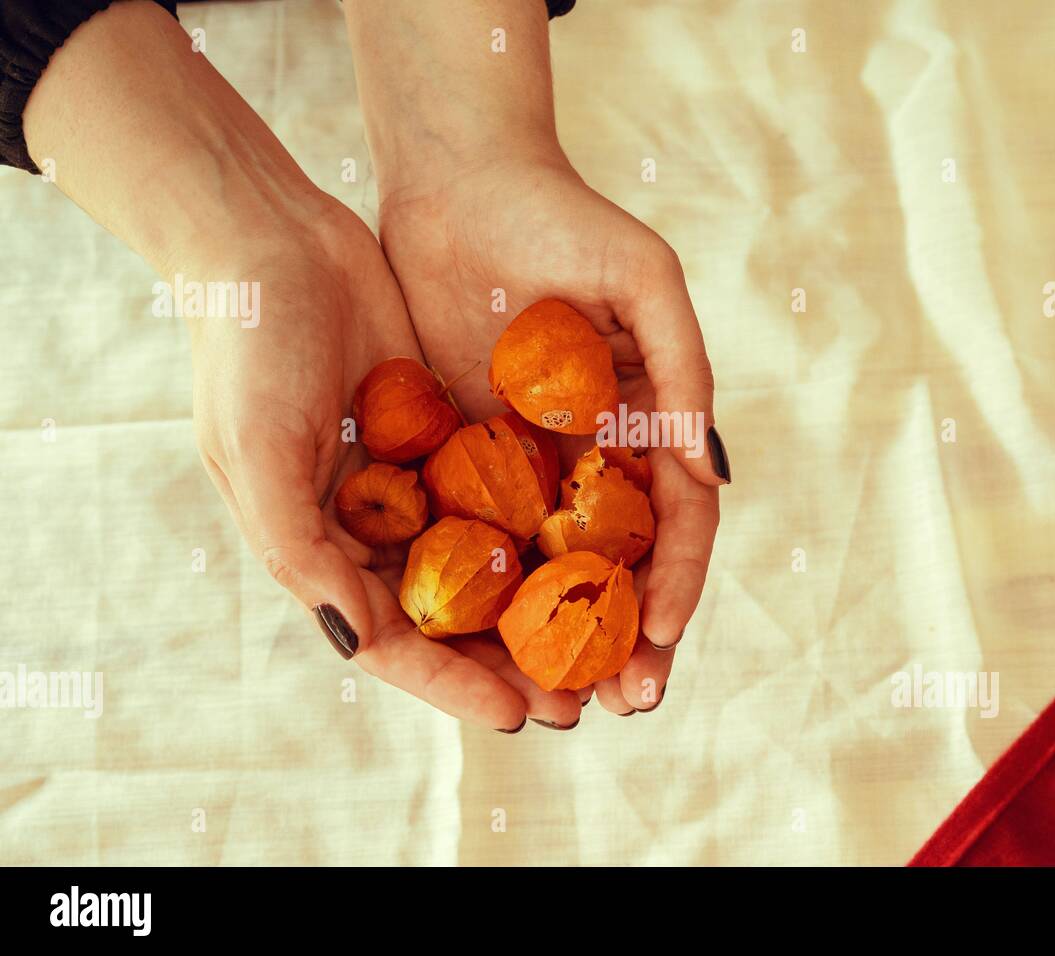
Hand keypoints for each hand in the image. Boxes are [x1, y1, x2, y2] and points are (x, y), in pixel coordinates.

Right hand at [187, 206, 548, 730]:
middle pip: (452, 617)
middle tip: (579, 698)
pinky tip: (598, 547)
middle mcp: (369, 525)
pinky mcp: (448, 432)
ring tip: (600, 642)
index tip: (517, 716)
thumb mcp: (256, 454)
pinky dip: (545, 524)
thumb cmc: (248, 347)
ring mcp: (412, 479)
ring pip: (488, 563)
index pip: (393, 640)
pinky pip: (504, 490)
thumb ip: (299, 551)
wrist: (273, 238)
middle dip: (511, 661)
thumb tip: (359, 646)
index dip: (452, 683)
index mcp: (318, 548)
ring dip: (538, 606)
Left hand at [378, 156, 724, 716]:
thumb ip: (682, 368)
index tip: (660, 639)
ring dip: (561, 638)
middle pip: (620, 565)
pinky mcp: (464, 453)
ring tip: (556, 703)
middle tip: (620, 705)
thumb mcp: (642, 280)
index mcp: (648, 419)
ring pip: (553, 569)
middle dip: (626, 636)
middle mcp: (595, 452)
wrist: (457, 180)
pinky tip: (482, 647)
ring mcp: (531, 459)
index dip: (678, 583)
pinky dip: (492, 595)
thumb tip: (713, 474)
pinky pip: (482, 536)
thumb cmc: (561, 217)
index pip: (678, 521)